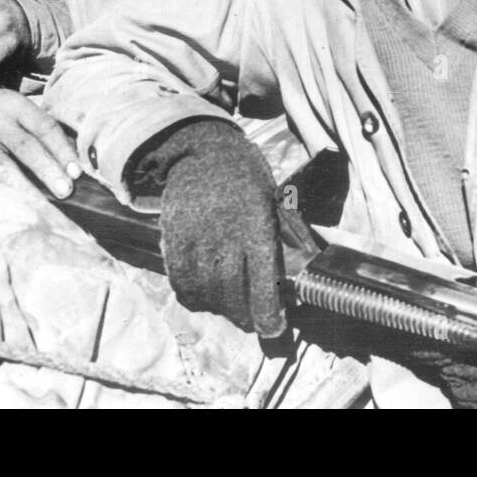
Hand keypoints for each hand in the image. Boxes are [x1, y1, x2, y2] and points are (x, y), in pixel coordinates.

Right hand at [0, 88, 78, 199]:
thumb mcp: (10, 107)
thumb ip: (36, 125)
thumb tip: (71, 157)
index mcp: (14, 105)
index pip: (45, 127)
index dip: (63, 150)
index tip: (77, 172)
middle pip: (27, 147)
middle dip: (48, 170)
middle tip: (66, 190)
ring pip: (5, 167)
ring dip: (25, 188)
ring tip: (43, 206)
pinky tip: (12, 210)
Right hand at [149, 120, 286, 336]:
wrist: (204, 148)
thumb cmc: (246, 176)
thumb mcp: (273, 200)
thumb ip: (285, 236)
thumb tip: (303, 269)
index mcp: (256, 224)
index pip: (262, 283)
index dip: (267, 314)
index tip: (273, 327)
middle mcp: (225, 233)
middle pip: (231, 292)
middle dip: (243, 314)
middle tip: (250, 320)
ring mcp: (196, 235)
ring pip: (205, 290)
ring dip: (218, 307)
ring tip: (227, 307)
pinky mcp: (172, 235)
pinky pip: (179, 279)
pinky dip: (191, 295)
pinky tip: (202, 295)